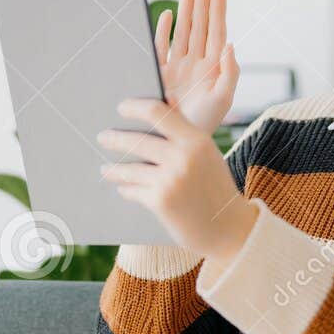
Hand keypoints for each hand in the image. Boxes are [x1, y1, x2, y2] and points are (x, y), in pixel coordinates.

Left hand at [97, 97, 257, 261]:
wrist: (230, 228)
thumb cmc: (215, 188)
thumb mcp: (207, 154)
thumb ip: (185, 133)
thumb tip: (164, 105)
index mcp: (196, 140)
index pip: (158, 112)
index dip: (135, 107)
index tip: (122, 107)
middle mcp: (183, 156)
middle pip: (137, 140)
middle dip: (115, 139)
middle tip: (103, 137)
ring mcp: (171, 179)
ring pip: (130, 169)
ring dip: (114, 169)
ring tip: (106, 169)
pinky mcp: (161, 201)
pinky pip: (133, 190)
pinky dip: (126, 189)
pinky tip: (123, 188)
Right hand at [154, 0, 238, 135]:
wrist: (176, 140)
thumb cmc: (204, 124)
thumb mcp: (224, 99)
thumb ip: (230, 72)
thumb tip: (230, 44)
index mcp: (213, 68)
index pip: (216, 33)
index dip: (218, 11)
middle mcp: (195, 64)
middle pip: (200, 27)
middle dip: (202, 4)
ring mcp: (177, 67)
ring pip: (182, 32)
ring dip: (186, 11)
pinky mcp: (159, 72)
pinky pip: (161, 45)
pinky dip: (165, 29)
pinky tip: (170, 14)